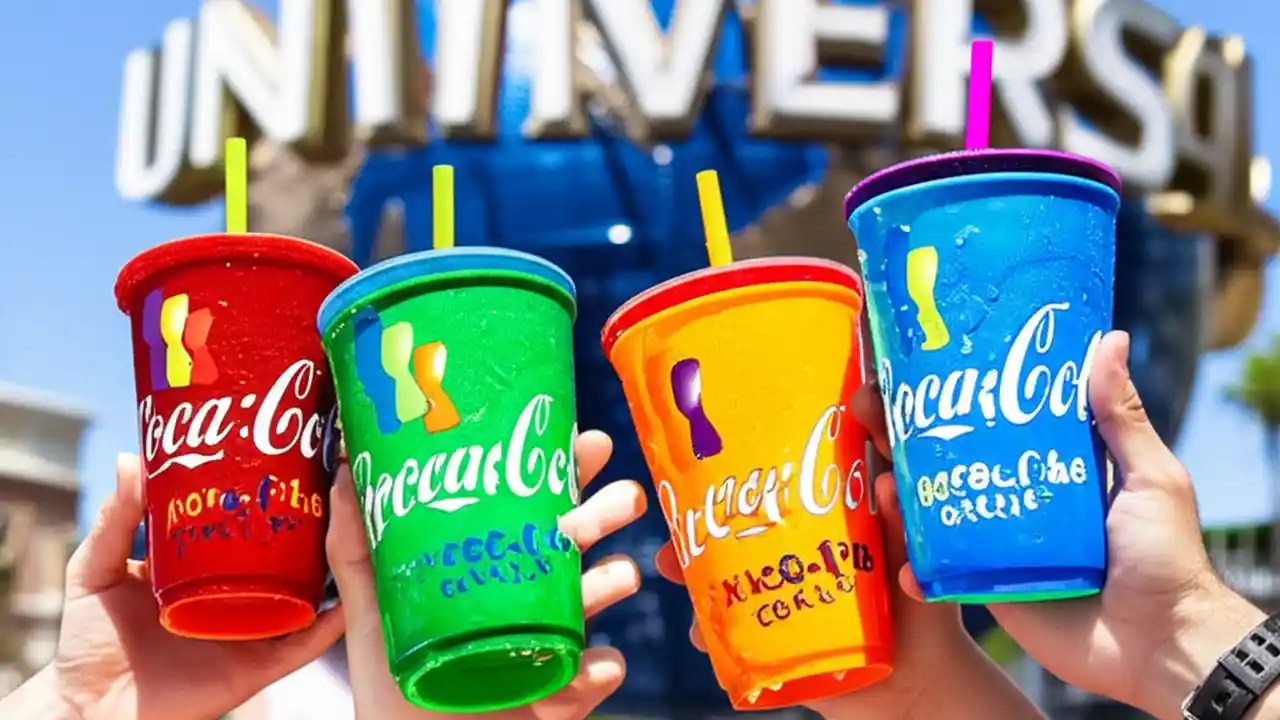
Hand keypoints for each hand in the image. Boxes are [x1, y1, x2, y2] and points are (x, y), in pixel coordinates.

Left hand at [47, 454, 344, 719]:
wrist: (90, 708)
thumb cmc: (88, 643)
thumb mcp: (97, 569)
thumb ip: (116, 521)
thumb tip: (132, 460)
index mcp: (204, 570)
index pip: (246, 527)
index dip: (270, 497)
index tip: (291, 457)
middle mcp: (235, 596)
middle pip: (287, 557)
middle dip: (314, 526)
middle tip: (333, 485)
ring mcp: (250, 630)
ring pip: (305, 594)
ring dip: (332, 567)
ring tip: (352, 528)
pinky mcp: (257, 666)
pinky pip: (303, 644)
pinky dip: (331, 625)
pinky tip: (350, 599)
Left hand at [328, 430, 647, 719]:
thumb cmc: (394, 679)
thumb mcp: (369, 607)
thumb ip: (356, 546)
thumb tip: (345, 471)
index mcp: (500, 558)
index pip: (541, 498)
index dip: (570, 465)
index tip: (587, 440)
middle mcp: (537, 591)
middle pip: (588, 535)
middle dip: (611, 508)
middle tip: (620, 498)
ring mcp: (557, 640)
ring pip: (608, 593)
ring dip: (615, 579)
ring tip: (611, 577)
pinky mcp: (567, 692)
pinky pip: (600, 674)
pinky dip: (600, 667)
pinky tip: (586, 667)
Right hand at [655, 412, 1043, 719]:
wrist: (918, 685)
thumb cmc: (922, 611)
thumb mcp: (915, 558)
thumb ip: (901, 522)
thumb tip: (886, 480)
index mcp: (825, 511)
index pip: (789, 463)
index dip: (767, 439)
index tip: (728, 429)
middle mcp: (789, 544)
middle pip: (733, 514)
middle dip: (700, 505)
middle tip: (680, 500)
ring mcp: (774, 588)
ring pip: (717, 568)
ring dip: (687, 563)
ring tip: (670, 562)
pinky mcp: (769, 637)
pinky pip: (727, 630)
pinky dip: (709, 631)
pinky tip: (700, 631)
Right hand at [867, 331, 1264, 717]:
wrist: (1159, 643)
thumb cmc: (1164, 557)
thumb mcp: (1148, 477)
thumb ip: (1121, 417)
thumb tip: (1113, 338)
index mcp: (1046, 465)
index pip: (987, 421)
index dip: (949, 395)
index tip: (912, 366)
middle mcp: (1013, 498)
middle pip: (944, 458)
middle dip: (900, 434)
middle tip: (868, 407)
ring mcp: (995, 544)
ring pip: (931, 510)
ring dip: (897, 493)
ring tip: (881, 480)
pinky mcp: (987, 589)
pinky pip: (941, 574)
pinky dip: (916, 567)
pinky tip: (902, 560)